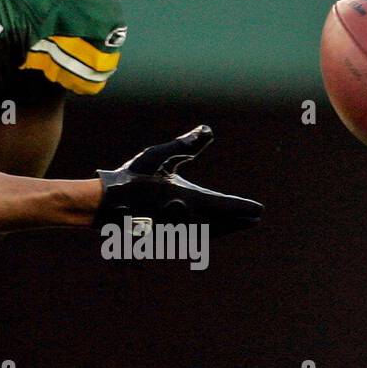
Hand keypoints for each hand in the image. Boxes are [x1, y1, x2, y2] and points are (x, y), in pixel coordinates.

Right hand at [96, 126, 262, 235]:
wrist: (108, 204)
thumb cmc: (133, 177)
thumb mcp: (159, 156)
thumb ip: (185, 145)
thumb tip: (207, 130)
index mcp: (190, 199)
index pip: (225, 205)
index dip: (243, 208)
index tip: (259, 210)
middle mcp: (188, 218)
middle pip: (221, 222)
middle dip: (238, 220)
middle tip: (254, 219)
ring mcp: (177, 230)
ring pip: (208, 232)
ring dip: (224, 228)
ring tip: (234, 225)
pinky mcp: (165, 236)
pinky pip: (193, 237)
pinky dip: (205, 234)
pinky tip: (205, 232)